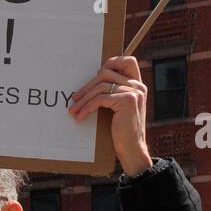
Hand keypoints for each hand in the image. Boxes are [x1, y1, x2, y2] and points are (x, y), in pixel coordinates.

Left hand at [67, 56, 152, 176]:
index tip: (96, 74)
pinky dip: (87, 107)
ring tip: (73, 110)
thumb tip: (89, 85)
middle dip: (87, 86)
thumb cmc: (122, 131)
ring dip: (83, 99)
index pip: (128, 61)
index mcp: (137, 85)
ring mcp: (134, 92)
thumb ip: (112, 93)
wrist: (132, 149)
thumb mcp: (118, 108)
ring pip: (101, 86)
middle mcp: (138, 86)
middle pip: (106, 73)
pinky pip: (100, 99)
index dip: (111, 62)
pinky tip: (80, 116)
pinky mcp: (127, 101)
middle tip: (74, 99)